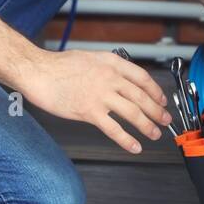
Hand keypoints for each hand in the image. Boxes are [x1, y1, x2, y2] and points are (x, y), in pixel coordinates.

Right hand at [19, 50, 171, 153]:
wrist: (38, 71)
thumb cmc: (57, 66)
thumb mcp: (88, 58)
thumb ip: (106, 68)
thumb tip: (117, 79)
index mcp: (111, 63)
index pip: (142, 78)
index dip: (156, 91)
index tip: (161, 100)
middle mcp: (110, 78)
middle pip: (142, 97)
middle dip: (157, 111)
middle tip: (164, 120)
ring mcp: (101, 95)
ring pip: (133, 113)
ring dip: (147, 126)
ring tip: (154, 134)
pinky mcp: (90, 112)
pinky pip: (114, 129)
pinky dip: (127, 139)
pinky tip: (134, 146)